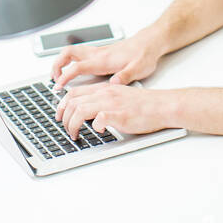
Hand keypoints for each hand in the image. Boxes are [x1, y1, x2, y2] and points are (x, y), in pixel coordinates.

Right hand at [50, 31, 163, 89]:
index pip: (78, 66)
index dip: (66, 76)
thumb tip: (114, 83)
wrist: (150, 42)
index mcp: (104, 60)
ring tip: (58, 74)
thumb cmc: (144, 54)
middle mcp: (98, 54)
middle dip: (56, 64)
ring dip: (61, 61)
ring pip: (72, 51)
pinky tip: (73, 69)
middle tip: (54, 78)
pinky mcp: (101, 52)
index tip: (58, 85)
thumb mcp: (139, 68)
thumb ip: (125, 75)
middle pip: (68, 53)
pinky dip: (70, 60)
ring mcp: (98, 52)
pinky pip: (79, 53)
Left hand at [55, 83, 172, 139]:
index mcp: (104, 88)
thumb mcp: (119, 96)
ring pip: (80, 110)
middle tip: (66, 128)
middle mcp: (105, 94)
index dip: (62, 104)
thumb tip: (89, 112)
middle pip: (73, 101)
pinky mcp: (120, 115)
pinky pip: (99, 118)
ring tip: (75, 134)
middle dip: (64, 117)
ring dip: (73, 124)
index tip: (59, 114)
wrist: (163, 105)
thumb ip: (104, 99)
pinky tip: (97, 131)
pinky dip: (93, 126)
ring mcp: (112, 104)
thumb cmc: (144, 104)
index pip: (74, 92)